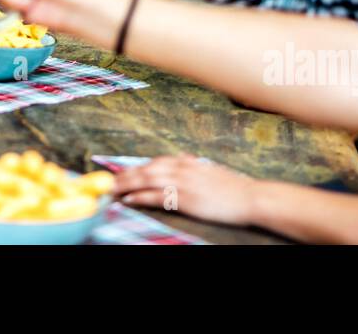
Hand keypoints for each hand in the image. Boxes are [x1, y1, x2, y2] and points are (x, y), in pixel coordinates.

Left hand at [113, 155, 257, 224]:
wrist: (249, 197)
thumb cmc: (232, 187)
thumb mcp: (210, 170)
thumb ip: (194, 165)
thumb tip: (184, 158)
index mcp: (187, 162)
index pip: (155, 162)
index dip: (136, 167)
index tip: (122, 171)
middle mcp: (182, 169)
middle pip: (146, 169)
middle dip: (125, 174)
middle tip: (108, 180)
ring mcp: (183, 183)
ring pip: (147, 180)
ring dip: (126, 184)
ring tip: (111, 188)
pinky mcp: (185, 199)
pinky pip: (157, 196)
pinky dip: (140, 196)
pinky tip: (129, 199)